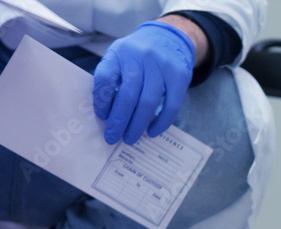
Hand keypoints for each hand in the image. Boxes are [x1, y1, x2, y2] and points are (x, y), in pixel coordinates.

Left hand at [93, 21, 194, 144]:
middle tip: (112, 137)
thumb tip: (107, 113)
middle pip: (127, 95)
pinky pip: (170, 106)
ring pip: (147, 103)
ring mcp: (161, 67)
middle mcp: (140, 57)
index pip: (105, 78)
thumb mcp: (121, 58)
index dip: (102, 100)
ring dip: (137, 125)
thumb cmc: (139, 55)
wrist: (169, 38)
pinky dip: (161, 123)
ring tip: (130, 138)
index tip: (101, 117)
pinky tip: (151, 132)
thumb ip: (113, 78)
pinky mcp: (179, 77)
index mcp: (119, 53)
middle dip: (118, 120)